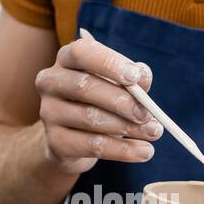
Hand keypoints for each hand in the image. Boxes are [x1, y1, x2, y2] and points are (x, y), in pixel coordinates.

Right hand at [35, 37, 160, 173]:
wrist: (73, 141)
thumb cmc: (100, 102)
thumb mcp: (118, 84)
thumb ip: (133, 78)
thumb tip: (143, 78)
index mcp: (66, 59)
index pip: (82, 53)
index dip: (109, 64)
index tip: (134, 77)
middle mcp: (51, 82)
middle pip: (85, 87)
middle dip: (121, 101)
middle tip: (147, 113)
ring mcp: (49, 113)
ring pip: (90, 118)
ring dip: (128, 127)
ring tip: (154, 132)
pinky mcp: (55, 142)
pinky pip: (92, 146)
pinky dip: (123, 150)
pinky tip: (144, 151)